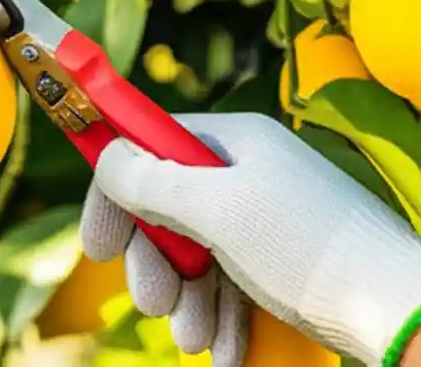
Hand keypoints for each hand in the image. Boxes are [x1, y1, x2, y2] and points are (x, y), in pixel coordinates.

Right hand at [85, 112, 420, 364]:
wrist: (401, 312)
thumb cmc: (311, 250)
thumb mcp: (218, 210)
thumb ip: (151, 182)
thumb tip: (106, 157)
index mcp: (234, 143)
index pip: (149, 148)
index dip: (115, 194)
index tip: (97, 246)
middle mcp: (249, 174)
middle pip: (168, 210)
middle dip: (155, 265)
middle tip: (152, 303)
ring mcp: (268, 219)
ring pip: (198, 255)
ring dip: (187, 302)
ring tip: (196, 340)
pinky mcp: (285, 262)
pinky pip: (232, 283)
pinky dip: (221, 317)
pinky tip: (223, 352)